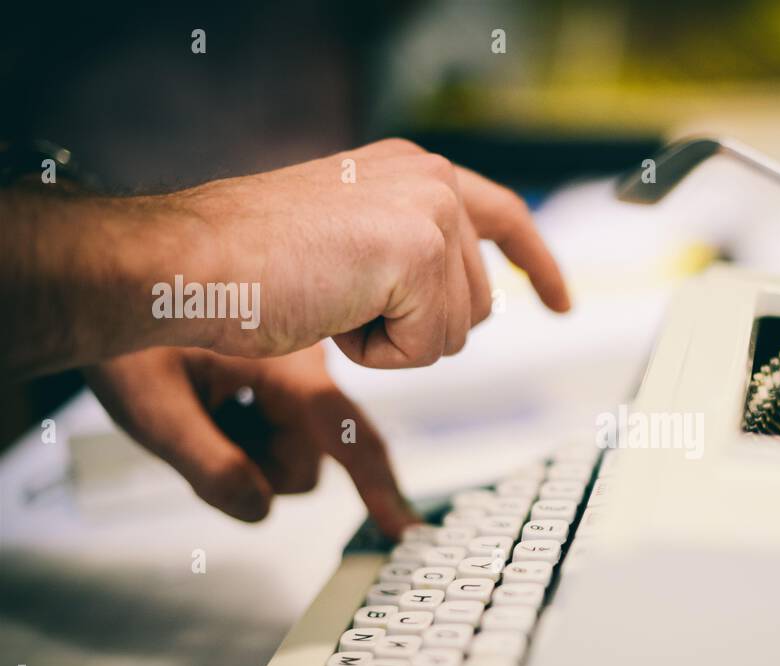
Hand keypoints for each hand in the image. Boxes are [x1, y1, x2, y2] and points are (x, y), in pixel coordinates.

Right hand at [1, 139, 569, 377]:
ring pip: (457, 333)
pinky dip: (379, 354)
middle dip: (415, 330)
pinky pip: (429, 348)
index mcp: (413, 171)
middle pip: (478, 305)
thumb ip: (409, 253)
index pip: (505, 216)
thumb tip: (467, 297)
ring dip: (393, 342)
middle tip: (340, 300)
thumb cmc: (249, 264)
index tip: (562, 304)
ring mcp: (429, 210)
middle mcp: (430, 178)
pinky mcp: (419, 250)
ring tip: (331, 299)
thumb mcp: (349, 246)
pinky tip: (333, 312)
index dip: (536, 266)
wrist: (190, 263)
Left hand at [84, 345, 418, 536]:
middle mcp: (308, 367)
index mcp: (289, 367)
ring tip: (196, 406)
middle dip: (254, 463)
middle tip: (192, 428)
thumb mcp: (153, 407)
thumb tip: (258, 507)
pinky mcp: (285, 378)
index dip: (378, 490)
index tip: (405, 529)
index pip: (348, 436)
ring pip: (293, 452)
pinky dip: (245, 432)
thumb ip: (210, 468)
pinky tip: (210, 402)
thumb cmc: (130, 334)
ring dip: (245, 449)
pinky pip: (282, 431)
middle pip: (307, 459)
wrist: (114, 281)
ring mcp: (299, 373)